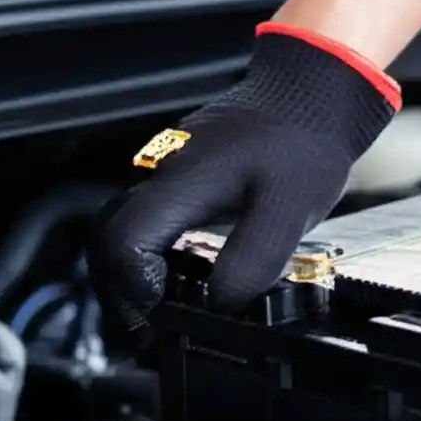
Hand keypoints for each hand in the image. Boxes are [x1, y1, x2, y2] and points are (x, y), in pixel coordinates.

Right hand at [91, 24, 399, 343]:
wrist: (312, 93)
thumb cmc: (303, 144)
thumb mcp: (290, 212)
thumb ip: (252, 261)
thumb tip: (220, 304)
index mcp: (180, 183)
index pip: (122, 242)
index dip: (135, 287)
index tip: (165, 312)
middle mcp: (162, 175)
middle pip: (108, 240)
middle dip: (122, 290)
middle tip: (152, 326)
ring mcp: (169, 171)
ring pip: (127, 229)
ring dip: (137, 273)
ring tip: (167, 308)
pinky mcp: (184, 174)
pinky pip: (153, 219)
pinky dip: (156, 254)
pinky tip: (186, 275)